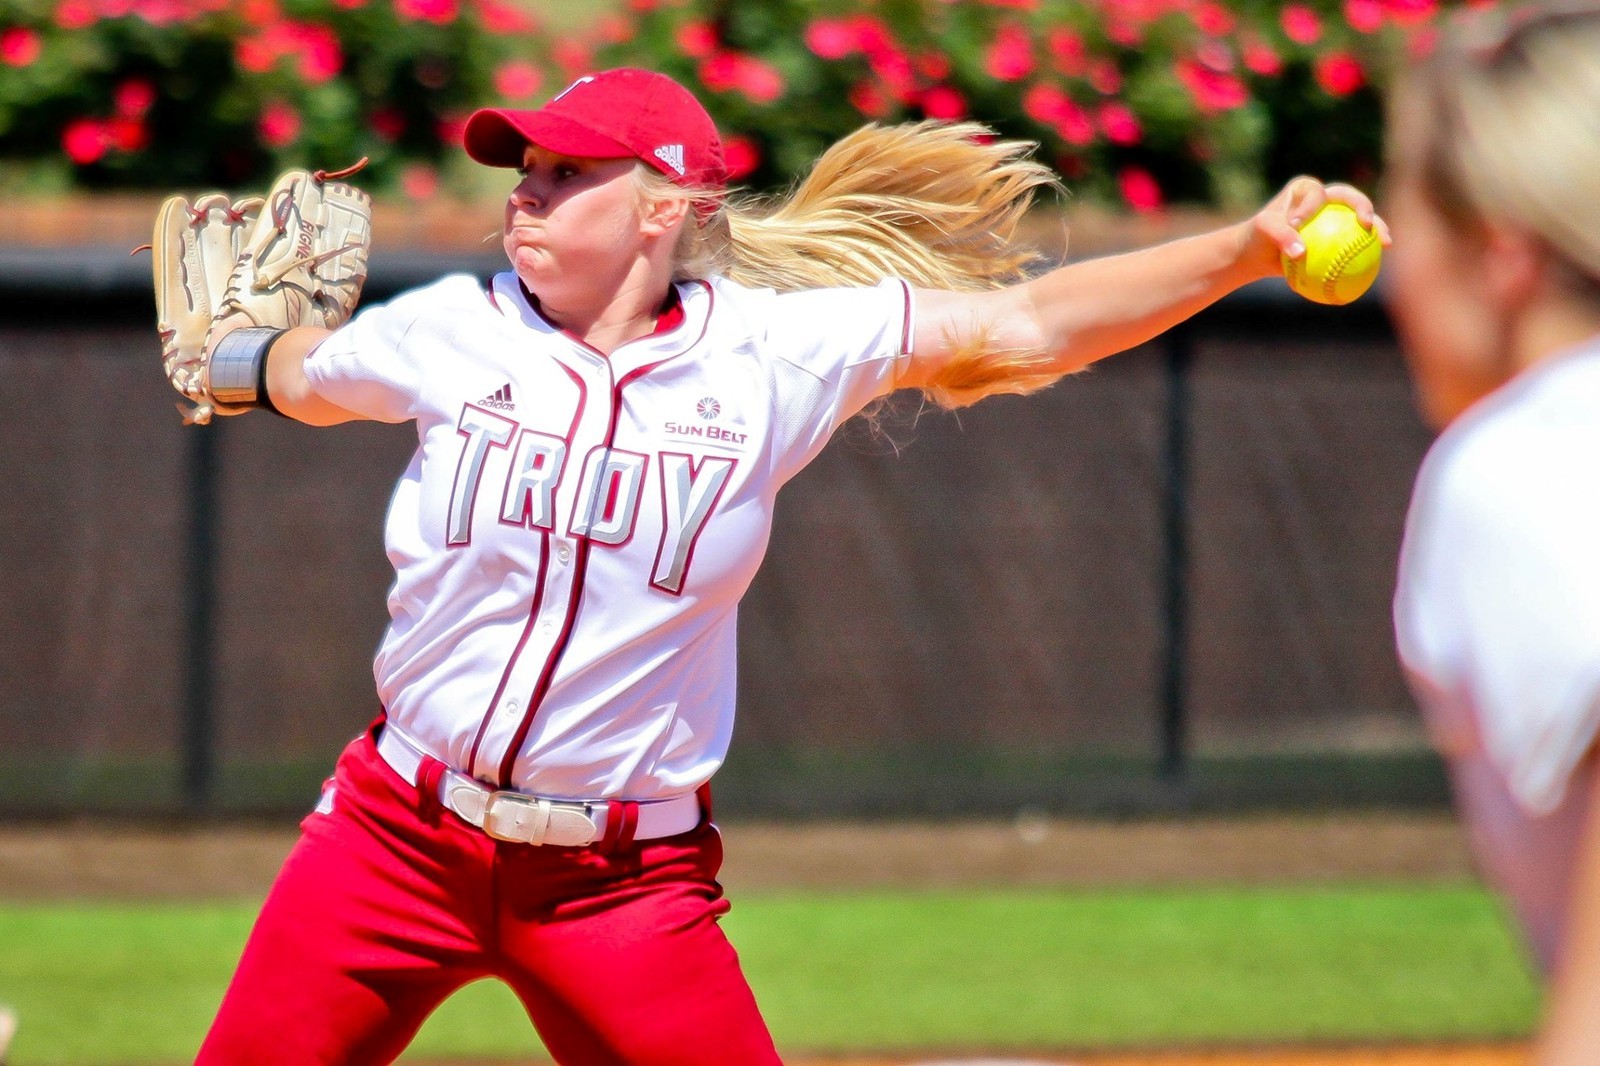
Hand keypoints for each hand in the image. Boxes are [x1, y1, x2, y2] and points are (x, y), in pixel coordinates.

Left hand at [1247, 176, 1391, 277]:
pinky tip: (1375, 270)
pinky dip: (1364, 254)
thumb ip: (1280, 235)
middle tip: (1366, 224)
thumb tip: (1301, 252)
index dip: (1314, 207)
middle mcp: (1325, 198)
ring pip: (1359, 219)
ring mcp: (1335, 215)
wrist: (1259, 253)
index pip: (1317, 194)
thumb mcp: (1263, 231)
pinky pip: (1354, 244)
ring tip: (1386, 243)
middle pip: (1351, 199)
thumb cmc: (1259, 237)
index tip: (1301, 225)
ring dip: (1377, 228)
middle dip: (1364, 207)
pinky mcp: (1339, 234)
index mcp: (1307, 189)